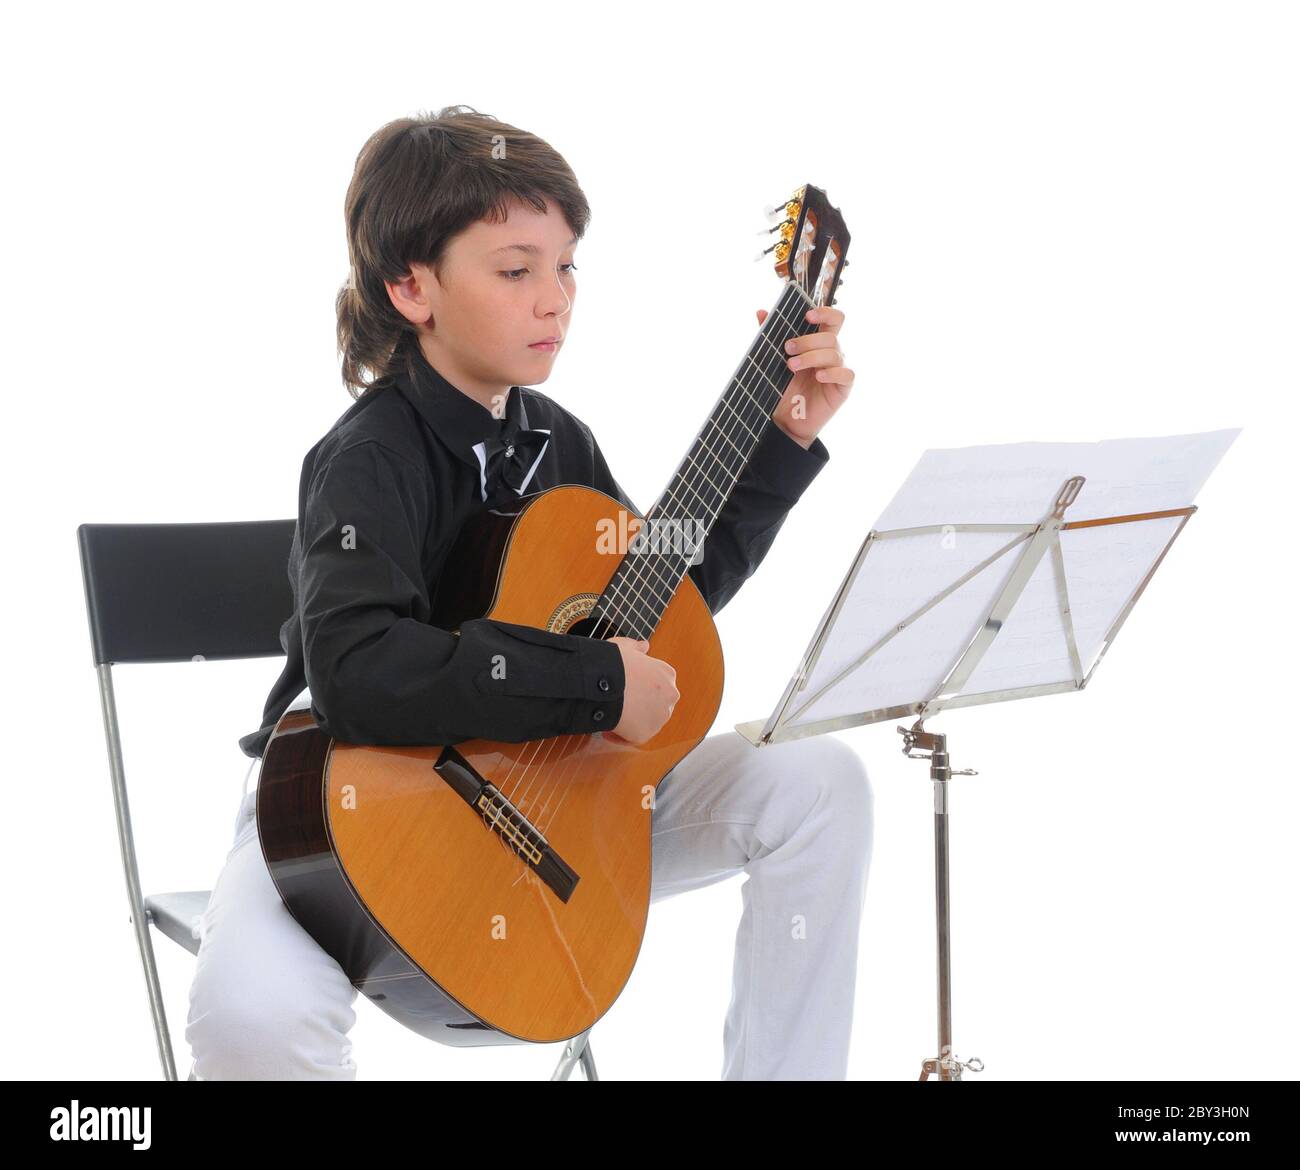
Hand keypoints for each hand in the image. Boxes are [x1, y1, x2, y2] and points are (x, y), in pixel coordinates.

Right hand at [604, 636, 677, 745]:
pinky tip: (607, 730)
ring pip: (646, 722)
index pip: (657, 685)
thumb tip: (644, 646)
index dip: (639, 688)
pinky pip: (633, 738)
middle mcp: (670, 696)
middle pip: (654, 704)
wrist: (601, 682)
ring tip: (612, 716)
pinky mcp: (645, 734)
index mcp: (667, 674)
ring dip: (631, 721)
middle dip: (638, 706)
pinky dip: (621, 736)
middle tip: (618, 704)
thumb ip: (636, 647)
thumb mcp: (624, 646)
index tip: (624, 689)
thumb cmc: (612, 662)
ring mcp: (660, 716)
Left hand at [755, 304, 853, 447]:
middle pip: (830, 336)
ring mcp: (839, 369)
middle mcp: (832, 353)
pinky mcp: (843, 388)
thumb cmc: (785, 387)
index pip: (833, 319)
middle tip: (787, 349)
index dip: (825, 312)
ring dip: (811, 357)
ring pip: (834, 353)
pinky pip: (846, 374)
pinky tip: (819, 376)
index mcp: (819, 342)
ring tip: (791, 366)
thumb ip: (772, 336)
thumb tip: (761, 312)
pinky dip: (833, 373)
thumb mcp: (776, 360)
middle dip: (807, 340)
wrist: (787, 419)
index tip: (807, 315)